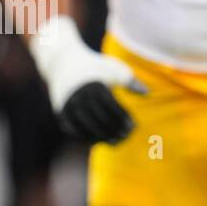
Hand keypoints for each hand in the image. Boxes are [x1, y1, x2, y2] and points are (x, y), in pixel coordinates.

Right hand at [29, 15, 145, 143]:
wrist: (62, 62)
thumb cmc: (94, 65)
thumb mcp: (112, 67)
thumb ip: (129, 80)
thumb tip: (146, 93)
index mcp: (92, 85)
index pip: (110, 106)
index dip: (122, 118)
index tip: (134, 127)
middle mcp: (77, 96)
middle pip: (97, 118)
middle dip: (113, 130)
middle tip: (126, 137)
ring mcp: (66, 105)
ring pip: (84, 126)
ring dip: (100, 137)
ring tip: (115, 143)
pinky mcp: (59, 111)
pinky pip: (72, 128)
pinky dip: (84, 136)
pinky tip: (97, 141)